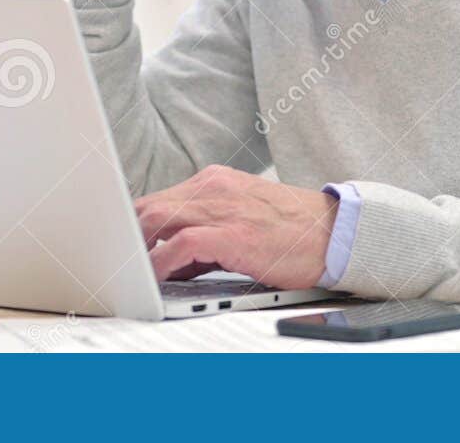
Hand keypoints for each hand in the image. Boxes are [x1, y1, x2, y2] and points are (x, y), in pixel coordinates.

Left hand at [134, 165, 338, 287]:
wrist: (335, 232)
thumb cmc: (292, 232)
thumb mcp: (242, 218)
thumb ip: (205, 232)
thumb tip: (169, 262)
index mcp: (214, 181)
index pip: (157, 198)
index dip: (135, 225)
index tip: (126, 249)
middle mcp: (212, 187)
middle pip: (147, 206)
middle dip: (129, 238)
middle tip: (124, 266)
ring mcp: (221, 207)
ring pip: (155, 218)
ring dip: (137, 250)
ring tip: (133, 274)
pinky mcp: (232, 233)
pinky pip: (180, 245)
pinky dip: (160, 263)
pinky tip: (156, 279)